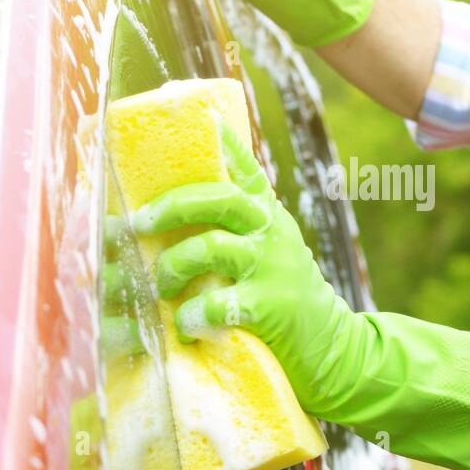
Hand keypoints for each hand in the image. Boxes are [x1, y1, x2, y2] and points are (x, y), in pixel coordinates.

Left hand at [134, 124, 469, 469]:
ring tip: (161, 287)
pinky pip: (218, 304)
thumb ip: (231, 228)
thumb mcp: (266, 251)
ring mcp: (273, 268)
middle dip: (169, 207)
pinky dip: (192, 315)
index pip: (242, 167)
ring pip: (210, 247)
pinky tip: (186, 325)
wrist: (333, 350)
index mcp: (266, 214)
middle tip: (137, 223)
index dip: (219, 142)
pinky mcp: (271, 308)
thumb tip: (163, 212)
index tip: (197, 119)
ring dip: (172, 267)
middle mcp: (271, 232)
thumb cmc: (281, 300)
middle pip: (217, 198)